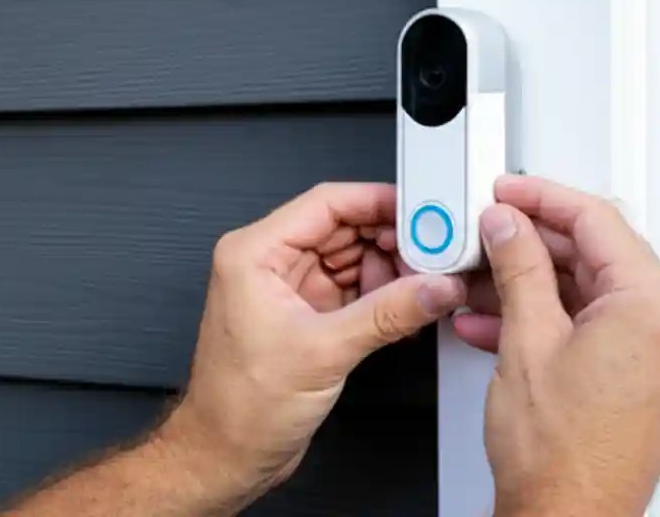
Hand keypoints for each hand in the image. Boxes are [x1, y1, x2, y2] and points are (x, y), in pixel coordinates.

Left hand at [157, 183, 466, 510]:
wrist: (226, 456)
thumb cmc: (239, 408)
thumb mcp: (324, 352)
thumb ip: (387, 314)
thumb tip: (433, 287)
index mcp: (254, 253)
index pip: (327, 203)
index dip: (379, 202)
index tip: (421, 211)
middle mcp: (269, 263)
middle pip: (345, 228)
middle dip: (393, 242)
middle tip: (434, 257)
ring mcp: (289, 289)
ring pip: (353, 259)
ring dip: (391, 272)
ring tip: (424, 288)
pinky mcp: (306, 315)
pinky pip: (354, 289)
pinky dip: (382, 297)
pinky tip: (407, 310)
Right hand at [455, 175, 659, 515]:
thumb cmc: (561, 458)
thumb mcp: (527, 341)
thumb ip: (518, 266)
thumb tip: (509, 225)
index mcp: (655, 307)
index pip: (598, 220)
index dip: (543, 198)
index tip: (509, 192)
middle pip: (599, 249)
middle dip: (535, 240)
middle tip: (491, 229)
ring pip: (592, 285)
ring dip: (536, 278)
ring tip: (485, 275)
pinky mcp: (646, 369)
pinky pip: (597, 318)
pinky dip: (552, 312)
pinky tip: (502, 315)